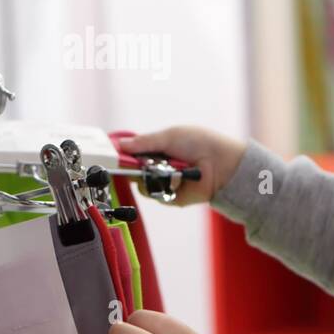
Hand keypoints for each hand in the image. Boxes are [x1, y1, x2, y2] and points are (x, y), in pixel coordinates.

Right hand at [116, 126, 246, 206]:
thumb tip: (121, 145)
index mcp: (157, 149)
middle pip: (132, 170)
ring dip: (149, 177)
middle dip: (131, 167)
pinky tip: (174, 180)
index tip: (111, 154)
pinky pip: (155, 195)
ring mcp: (163, 182)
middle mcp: (157, 166)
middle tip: (133, 163)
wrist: (221, 164)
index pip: (132, 153)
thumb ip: (144, 142)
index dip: (122, 154)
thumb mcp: (169, 136)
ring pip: (141, 184)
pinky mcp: (170, 197)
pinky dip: (162, 187)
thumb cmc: (199, 143)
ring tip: (164, 169)